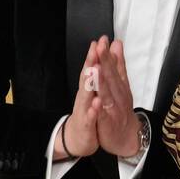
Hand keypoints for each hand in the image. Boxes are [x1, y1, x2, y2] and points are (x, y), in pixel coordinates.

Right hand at [57, 41, 101, 158]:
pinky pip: (90, 117)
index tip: (100, 41)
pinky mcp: (86, 125)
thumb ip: (98, 71)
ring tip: (93, 71)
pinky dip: (93, 110)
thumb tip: (102, 52)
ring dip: (90, 83)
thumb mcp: (93, 90)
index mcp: (88, 88)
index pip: (92, 68)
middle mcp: (84, 96)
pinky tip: (96, 103)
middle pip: (86, 77)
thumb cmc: (87, 111)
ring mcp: (84, 110)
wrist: (77, 138)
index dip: (95, 54)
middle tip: (95, 49)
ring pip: (86, 95)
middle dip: (91, 63)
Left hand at [94, 35, 142, 157]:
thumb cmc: (122, 107)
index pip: (113, 67)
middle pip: (110, 77)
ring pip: (107, 93)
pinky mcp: (108, 122)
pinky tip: (97, 100)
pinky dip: (100, 108)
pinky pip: (103, 114)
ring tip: (97, 68)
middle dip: (105, 62)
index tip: (103, 41)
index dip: (107, 54)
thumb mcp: (122, 84)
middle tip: (100, 47)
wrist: (128, 136)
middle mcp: (118, 94)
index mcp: (119, 85)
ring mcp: (113, 108)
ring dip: (102, 81)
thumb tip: (117, 44)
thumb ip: (118, 64)